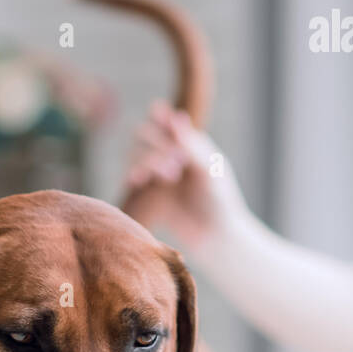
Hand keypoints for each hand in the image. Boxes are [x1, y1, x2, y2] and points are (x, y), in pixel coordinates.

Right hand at [125, 101, 246, 255]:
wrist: (213, 238)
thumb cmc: (219, 202)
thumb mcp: (209, 170)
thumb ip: (192, 145)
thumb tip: (177, 115)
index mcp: (188, 145)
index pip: (166, 123)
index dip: (159, 117)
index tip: (156, 113)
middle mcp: (169, 157)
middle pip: (144, 136)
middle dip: (155, 144)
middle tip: (177, 163)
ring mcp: (156, 176)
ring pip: (135, 156)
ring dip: (148, 160)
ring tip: (170, 176)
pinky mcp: (148, 196)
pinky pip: (132, 179)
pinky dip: (134, 174)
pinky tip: (138, 179)